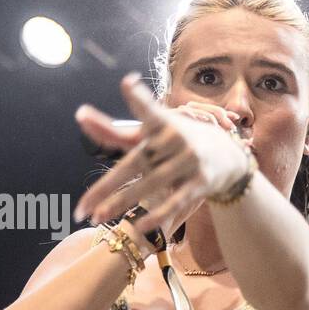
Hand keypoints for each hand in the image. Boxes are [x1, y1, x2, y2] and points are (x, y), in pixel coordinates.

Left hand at [73, 72, 250, 238]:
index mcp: (161, 123)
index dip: (139, 98)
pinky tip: (139, 226)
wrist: (228, 155)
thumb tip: (80, 114)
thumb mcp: (148, 133)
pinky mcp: (201, 180)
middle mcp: (175, 138)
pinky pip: (177, 200)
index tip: (128, 83)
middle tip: (80, 207)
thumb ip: (113, 130)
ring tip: (97, 218)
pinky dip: (159, 213)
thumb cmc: (175, 142)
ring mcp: (189, 159)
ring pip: (151, 184)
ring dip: (122, 203)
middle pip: (134, 163)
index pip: (147, 109)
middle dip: (106, 187)